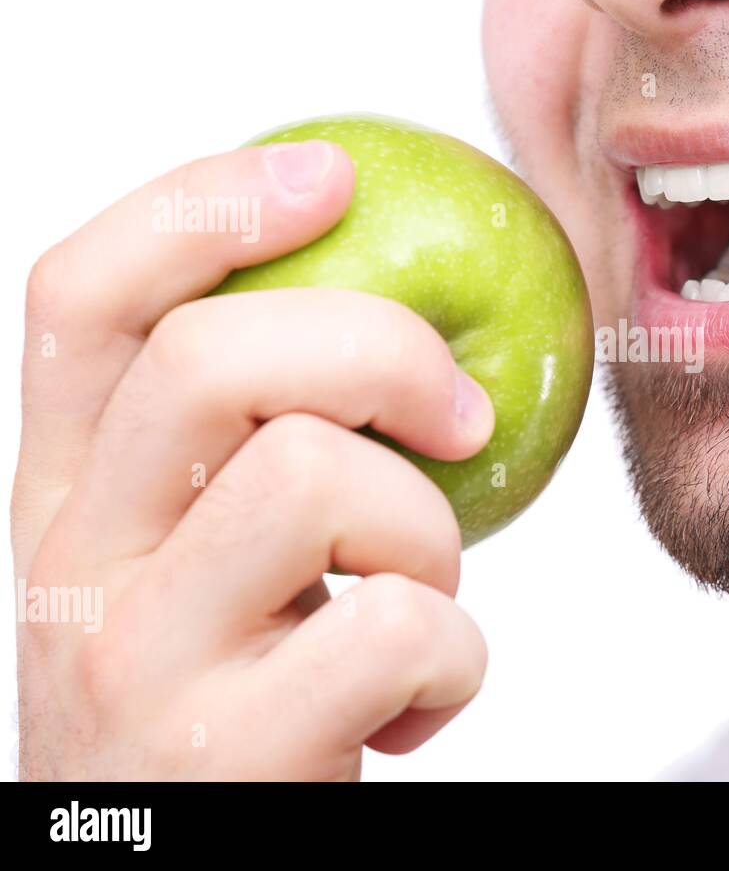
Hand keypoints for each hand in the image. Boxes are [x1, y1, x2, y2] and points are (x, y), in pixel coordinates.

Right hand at [12, 140, 493, 778]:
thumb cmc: (246, 703)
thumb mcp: (217, 567)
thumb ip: (258, 455)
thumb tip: (408, 323)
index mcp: (68, 500)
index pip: (82, 299)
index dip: (203, 207)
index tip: (331, 172)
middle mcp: (72, 568)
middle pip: (207, 357)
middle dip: (380, 349)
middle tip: (462, 413)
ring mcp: (134, 663)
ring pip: (314, 477)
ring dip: (429, 530)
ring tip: (422, 597)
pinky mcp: (225, 754)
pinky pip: (397, 628)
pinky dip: (459, 659)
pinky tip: (420, 706)